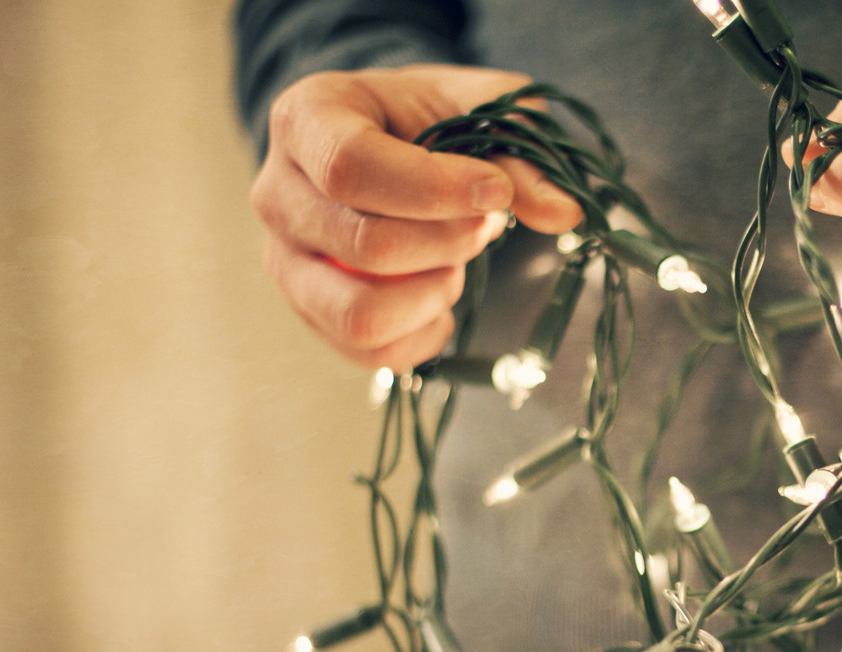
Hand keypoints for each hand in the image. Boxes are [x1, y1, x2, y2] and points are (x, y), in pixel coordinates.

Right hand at [250, 64, 582, 370]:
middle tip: (482, 223)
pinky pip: (368, 352)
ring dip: (432, 294)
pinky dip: (423, 336)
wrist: (393, 140)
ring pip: (359, 314)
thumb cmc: (432, 118)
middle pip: (366, 245)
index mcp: (307, 119)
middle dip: (449, 242)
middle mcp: (277, 193)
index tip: (495, 192)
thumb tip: (564, 213)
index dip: (434, 190)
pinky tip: (443, 300)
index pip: (352, 167)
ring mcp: (285, 260)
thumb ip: (520, 156)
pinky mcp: (310, 312)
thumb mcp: (482, 109)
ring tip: (454, 262)